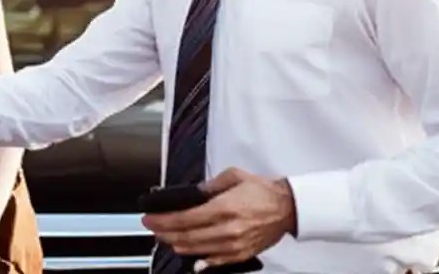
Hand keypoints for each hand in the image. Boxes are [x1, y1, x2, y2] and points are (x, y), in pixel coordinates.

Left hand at [142, 167, 296, 267]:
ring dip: (176, 245)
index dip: (163, 220)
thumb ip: (209, 186)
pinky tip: (187, 255)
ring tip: (164, 237)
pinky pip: (213, 261)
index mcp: (225, 207)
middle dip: (164, 232)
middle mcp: (228, 229)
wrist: (287, 208)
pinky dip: (197, 259)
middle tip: (152, 228)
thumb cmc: (264, 192)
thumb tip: (191, 193)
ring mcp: (234, 245)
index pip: (185, 218)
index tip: (151, 218)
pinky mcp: (240, 254)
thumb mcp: (234, 176)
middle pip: (186, 236)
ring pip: (196, 250)